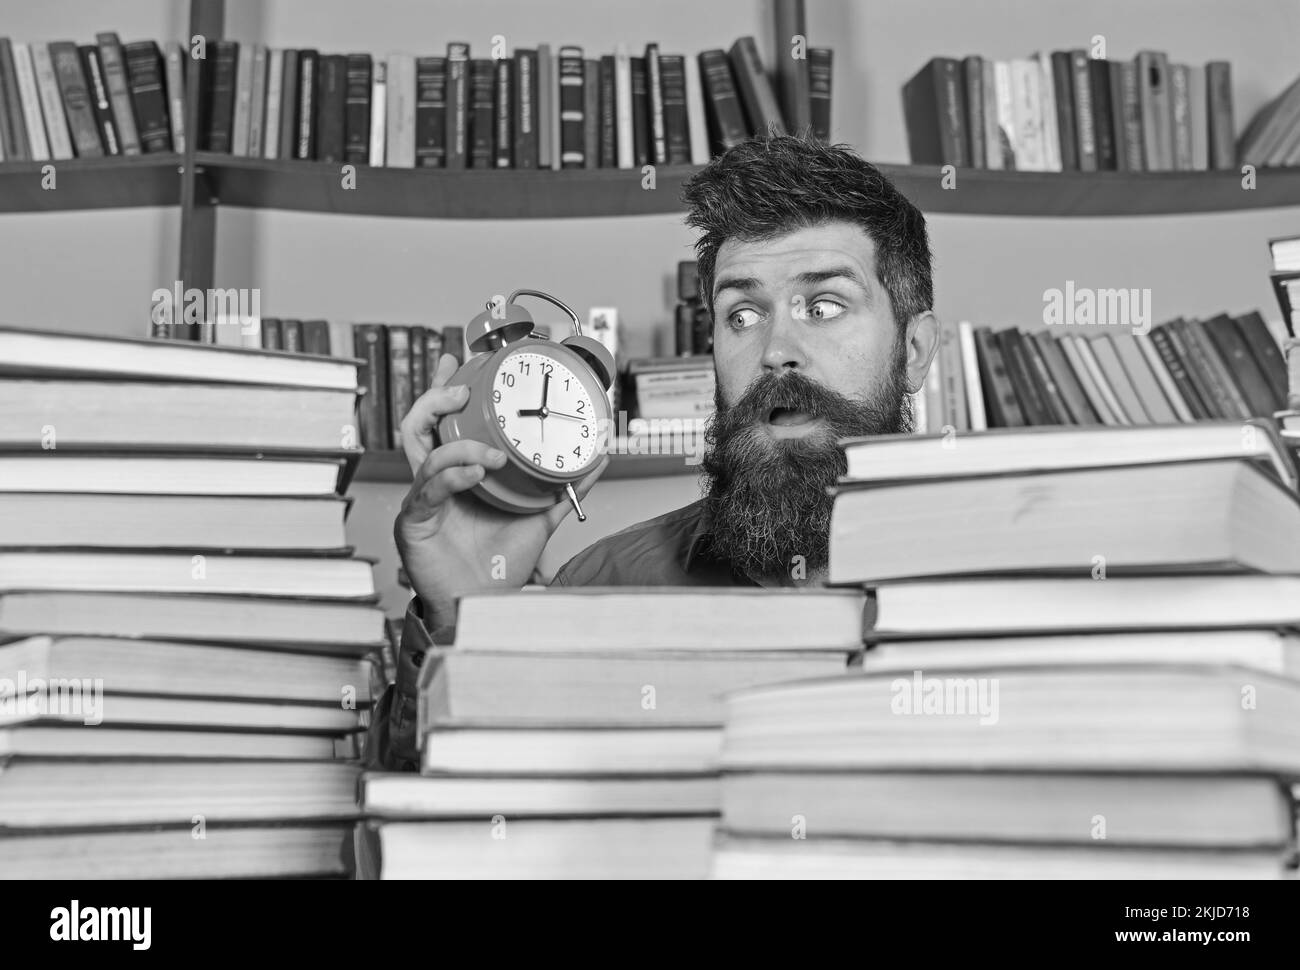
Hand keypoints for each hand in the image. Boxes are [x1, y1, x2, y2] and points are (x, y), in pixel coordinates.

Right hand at [394, 354, 606, 625]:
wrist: (488, 603)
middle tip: (461, 389)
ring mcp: (421, 500)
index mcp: (458, 472)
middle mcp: (434, 480)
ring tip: (491, 454)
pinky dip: (452, 476)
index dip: (446, 390)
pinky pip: (428, 490)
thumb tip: (596, 457)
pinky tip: (476, 473)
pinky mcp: (414, 522)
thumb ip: (564, 485)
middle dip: (435, 400)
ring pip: (421, 453)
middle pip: (419, 426)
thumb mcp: (540, 515)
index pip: (445, 422)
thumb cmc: (500, 563)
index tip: (457, 361)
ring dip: (457, 445)